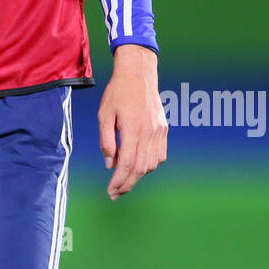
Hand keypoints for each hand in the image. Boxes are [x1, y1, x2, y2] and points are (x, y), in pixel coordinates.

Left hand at [97, 44, 167, 199]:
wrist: (138, 74)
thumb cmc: (118, 93)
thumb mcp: (104, 115)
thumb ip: (106, 141)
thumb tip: (110, 164)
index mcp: (132, 128)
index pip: (127, 164)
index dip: (119, 181)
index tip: (111, 191)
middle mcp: (149, 132)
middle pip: (141, 168)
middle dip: (128, 184)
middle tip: (116, 193)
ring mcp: (159, 131)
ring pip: (152, 164)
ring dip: (138, 176)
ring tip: (124, 179)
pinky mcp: (164, 129)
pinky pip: (160, 155)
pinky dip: (150, 165)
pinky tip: (139, 165)